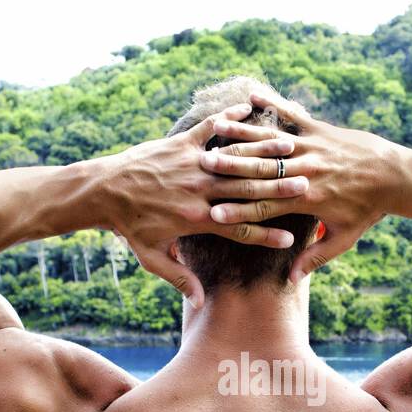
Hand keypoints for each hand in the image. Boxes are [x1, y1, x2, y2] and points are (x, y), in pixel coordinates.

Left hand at [98, 102, 308, 306]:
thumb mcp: (152, 257)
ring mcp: (191, 164)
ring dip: (264, 151)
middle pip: (247, 191)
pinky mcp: (181, 143)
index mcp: (196, 219)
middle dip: (278, 189)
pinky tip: (250, 108)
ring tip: (291, 147)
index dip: (266, 237)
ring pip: (235, 159)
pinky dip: (229, 118)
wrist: (104, 190)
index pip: (239, 231)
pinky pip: (210, 128)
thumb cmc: (128, 226)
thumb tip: (199, 302)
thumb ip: (179, 278)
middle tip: (307, 186)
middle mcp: (199, 190)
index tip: (291, 241)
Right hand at [201, 90, 400, 281]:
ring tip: (215, 129)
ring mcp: (311, 147)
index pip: (264, 207)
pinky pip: (292, 114)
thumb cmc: (368, 210)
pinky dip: (272, 104)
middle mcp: (305, 171)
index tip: (211, 214)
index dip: (237, 212)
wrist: (395, 176)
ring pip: (270, 140)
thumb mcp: (343, 239)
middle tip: (201, 167)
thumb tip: (292, 279)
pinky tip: (251, 96)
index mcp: (306, 200)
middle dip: (229, 169)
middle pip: (259, 171)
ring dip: (242, 134)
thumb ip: (315, 257)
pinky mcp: (320, 129)